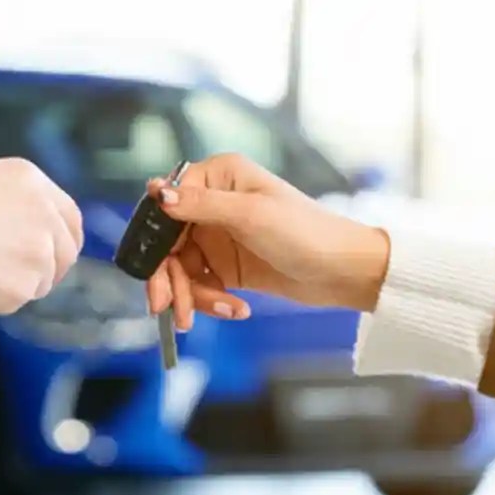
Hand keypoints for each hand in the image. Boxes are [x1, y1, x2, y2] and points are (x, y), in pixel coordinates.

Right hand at [0, 158, 82, 313]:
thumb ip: (15, 209)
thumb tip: (32, 239)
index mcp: (31, 180)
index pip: (70, 217)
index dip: (63, 240)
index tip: (56, 254)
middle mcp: (44, 213)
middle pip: (67, 252)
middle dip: (49, 268)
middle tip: (19, 276)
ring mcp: (39, 250)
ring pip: (43, 280)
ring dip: (17, 283)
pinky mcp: (26, 284)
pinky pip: (18, 299)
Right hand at [147, 153, 389, 329]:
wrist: (343, 271)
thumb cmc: (306, 232)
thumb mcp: (250, 215)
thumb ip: (200, 204)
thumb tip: (155, 192)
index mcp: (218, 176)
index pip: (166, 203)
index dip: (154, 237)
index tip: (151, 267)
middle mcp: (213, 202)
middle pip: (167, 241)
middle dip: (166, 277)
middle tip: (164, 306)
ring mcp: (219, 235)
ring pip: (180, 269)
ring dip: (187, 296)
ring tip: (195, 319)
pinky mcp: (227, 265)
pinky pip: (200, 285)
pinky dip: (209, 301)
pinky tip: (235, 309)